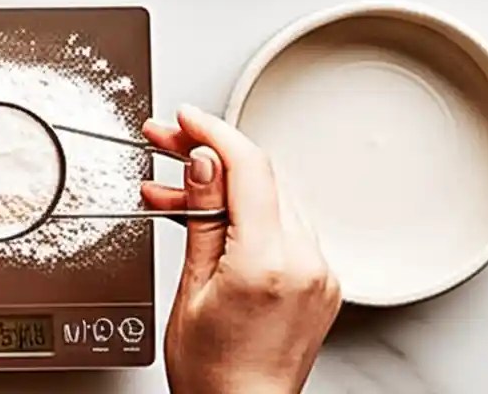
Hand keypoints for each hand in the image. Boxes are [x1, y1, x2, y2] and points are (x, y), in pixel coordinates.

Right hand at [142, 105, 340, 393]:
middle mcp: (305, 262)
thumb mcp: (190, 287)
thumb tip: (202, 164)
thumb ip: (202, 217)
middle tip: (167, 142)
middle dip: (210, 153)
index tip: (184, 118)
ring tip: (171, 188)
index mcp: (268, 262)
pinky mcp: (320, 281)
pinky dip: (246, 211)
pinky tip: (208, 215)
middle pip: (261, 176)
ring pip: (271, 197)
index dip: (212, 132)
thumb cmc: (212, 372)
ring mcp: (319, 272)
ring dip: (223, 183)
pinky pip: (284, 225)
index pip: (248, 167)